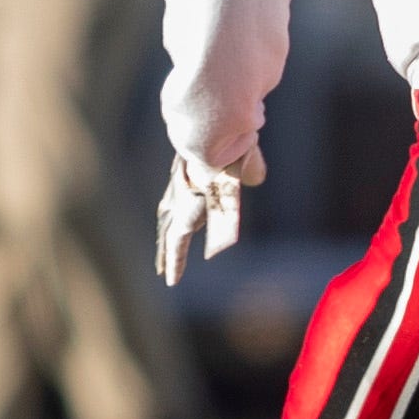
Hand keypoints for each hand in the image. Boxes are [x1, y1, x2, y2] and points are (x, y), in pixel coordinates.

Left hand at [154, 150, 259, 285]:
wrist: (214, 142)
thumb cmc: (229, 140)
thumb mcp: (243, 153)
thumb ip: (250, 167)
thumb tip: (254, 180)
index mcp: (194, 173)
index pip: (186, 195)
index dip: (183, 209)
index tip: (182, 220)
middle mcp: (181, 191)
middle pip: (171, 218)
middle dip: (168, 235)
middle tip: (163, 252)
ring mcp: (180, 205)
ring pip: (170, 236)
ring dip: (166, 255)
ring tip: (164, 273)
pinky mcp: (183, 220)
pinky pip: (177, 247)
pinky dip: (175, 263)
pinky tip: (172, 279)